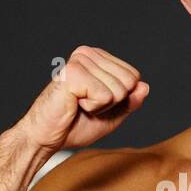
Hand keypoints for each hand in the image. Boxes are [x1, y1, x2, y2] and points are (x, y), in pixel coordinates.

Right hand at [18, 45, 149, 150]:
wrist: (45, 136)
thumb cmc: (73, 125)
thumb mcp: (110, 115)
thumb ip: (129, 102)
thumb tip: (145, 86)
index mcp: (97, 58)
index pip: (133, 77)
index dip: (119, 99)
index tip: (95, 103)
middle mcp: (88, 53)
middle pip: (129, 82)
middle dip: (112, 103)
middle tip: (85, 105)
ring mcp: (80, 60)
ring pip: (118, 90)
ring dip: (100, 107)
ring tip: (78, 104)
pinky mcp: (74, 72)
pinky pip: (105, 96)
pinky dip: (93, 108)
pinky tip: (74, 104)